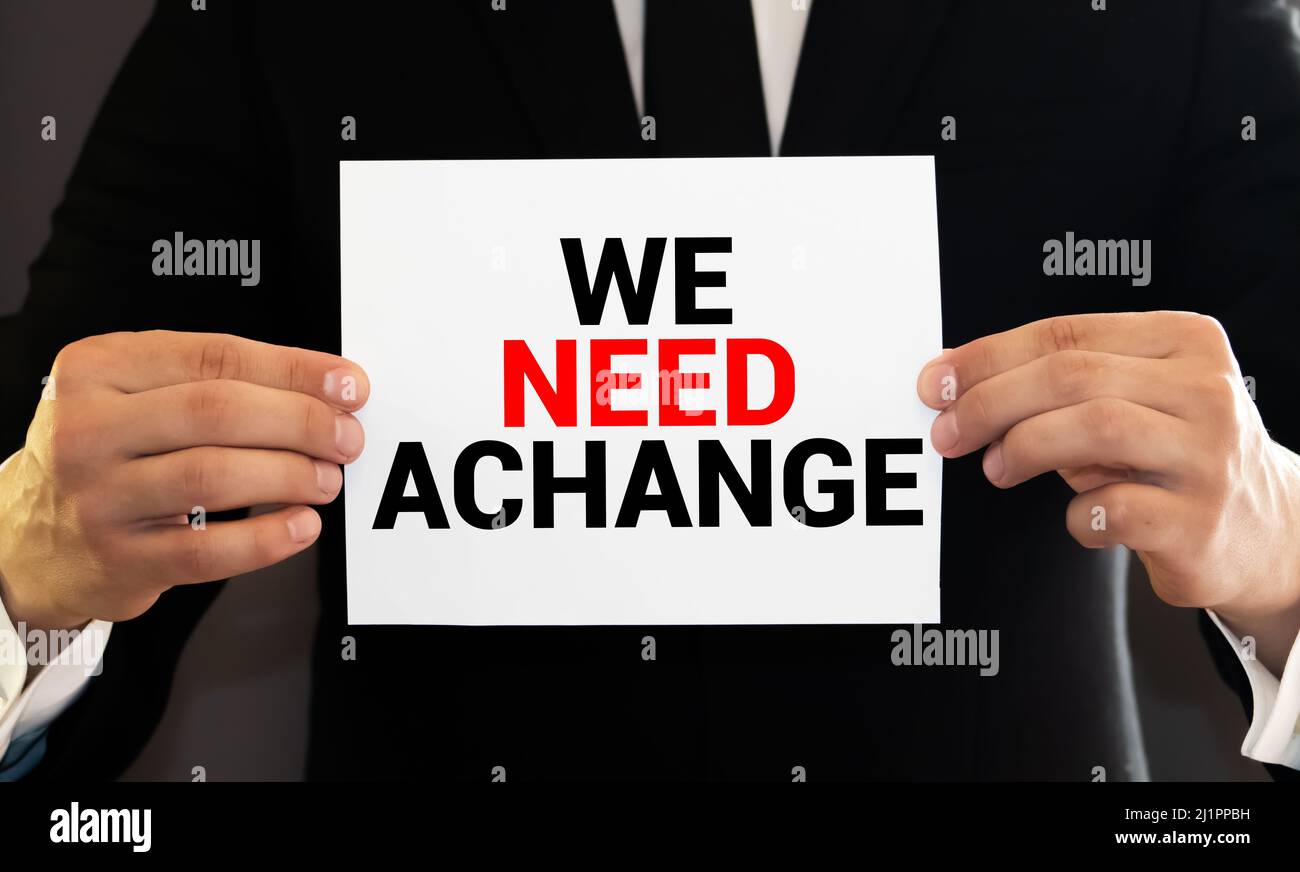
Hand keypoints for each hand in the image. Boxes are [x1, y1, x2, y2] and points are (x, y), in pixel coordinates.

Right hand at [0, 331, 369, 633]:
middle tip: (346, 438)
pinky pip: (205, 551)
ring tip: (326, 480)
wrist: (29, 537)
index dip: (295, 370)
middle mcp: (88, 427)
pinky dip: (266, 540)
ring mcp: (97, 495)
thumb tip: (329, 387)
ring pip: (212, 477)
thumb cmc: (107, 454)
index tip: (349, 385)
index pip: (215, 356)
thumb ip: (218, 382)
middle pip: (217, 411)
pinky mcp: (117, 558)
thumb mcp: (137, 396)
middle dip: (301, 423)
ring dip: (288, 476)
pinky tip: (301, 527)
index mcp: (99, 367)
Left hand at [917, 312, 1299, 673]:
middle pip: (1071, 375)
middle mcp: (1205, 390)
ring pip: (1093, 427)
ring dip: (1023, 447)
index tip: (937, 382)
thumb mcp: (1131, 402)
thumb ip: (1060, 384)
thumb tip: (958, 383)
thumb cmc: (1176, 457)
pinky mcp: (1201, 522)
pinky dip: (1078, 515)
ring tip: (996, 467)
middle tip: (948, 431)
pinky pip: (1114, 509)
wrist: (1268, 531)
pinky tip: (1082, 518)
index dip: (988, 356)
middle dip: (990, 401)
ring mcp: (1209, 456)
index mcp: (1184, 341)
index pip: (1066, 332)